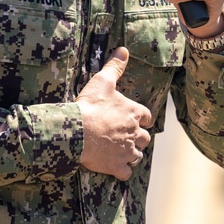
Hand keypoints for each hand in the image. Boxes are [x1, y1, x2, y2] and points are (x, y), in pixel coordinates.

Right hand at [75, 47, 152, 179]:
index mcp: (134, 113)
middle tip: (126, 136)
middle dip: (138, 137)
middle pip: (145, 138)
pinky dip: (122, 171)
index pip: (147, 117)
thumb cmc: (90, 105)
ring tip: (122, 151)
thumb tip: (124, 50)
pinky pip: (126, 173)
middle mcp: (134, 133)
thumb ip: (115, 67)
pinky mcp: (116, 166)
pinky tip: (115, 167)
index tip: (136, 119)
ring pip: (137, 156)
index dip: (142, 118)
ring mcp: (126, 151)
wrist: (76, 130)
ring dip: (132, 154)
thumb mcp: (103, 81)